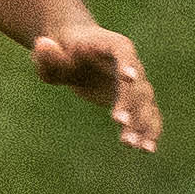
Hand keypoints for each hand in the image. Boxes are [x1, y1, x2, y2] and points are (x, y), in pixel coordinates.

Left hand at [33, 21, 161, 152]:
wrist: (73, 56)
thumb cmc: (60, 52)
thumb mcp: (48, 53)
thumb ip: (47, 54)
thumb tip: (44, 44)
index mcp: (112, 45)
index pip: (124, 52)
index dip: (127, 65)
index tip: (127, 79)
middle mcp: (131, 65)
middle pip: (136, 85)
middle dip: (129, 103)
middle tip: (118, 121)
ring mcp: (136, 85)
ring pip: (145, 105)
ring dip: (141, 124)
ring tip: (132, 144)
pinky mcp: (135, 102)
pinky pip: (148, 117)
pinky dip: (149, 131)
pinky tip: (147, 149)